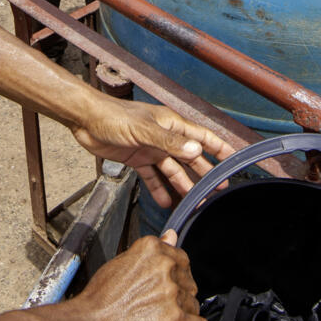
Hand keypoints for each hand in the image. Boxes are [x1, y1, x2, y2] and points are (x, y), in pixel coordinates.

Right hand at [68, 231, 205, 320]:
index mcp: (152, 250)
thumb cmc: (97, 302)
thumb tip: (172, 235)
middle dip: (179, 298)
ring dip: (184, 318)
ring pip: (193, 306)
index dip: (175, 278)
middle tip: (159, 311)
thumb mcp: (120, 264)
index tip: (169, 289)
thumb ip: (151, 253)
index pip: (180, 260)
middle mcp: (165, 268)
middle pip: (188, 284)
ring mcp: (172, 294)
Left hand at [69, 99, 234, 205]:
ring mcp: (151, 148)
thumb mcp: (144, 130)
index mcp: (171, 125)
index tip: (234, 160)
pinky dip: (159, 189)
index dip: (218, 147)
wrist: (86, 120)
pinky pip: (152, 177)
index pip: (201, 136)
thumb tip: (197, 152)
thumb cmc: (115, 118)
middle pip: (190, 157)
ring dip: (183, 185)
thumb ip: (170, 143)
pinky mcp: (137, 159)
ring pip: (172, 170)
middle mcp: (164, 137)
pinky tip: (165, 203)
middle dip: (204, 173)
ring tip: (194, 202)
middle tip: (217, 190)